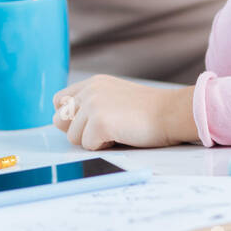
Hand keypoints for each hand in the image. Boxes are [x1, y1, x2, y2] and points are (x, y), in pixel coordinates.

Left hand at [51, 76, 197, 149]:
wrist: (171, 112)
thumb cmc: (148, 112)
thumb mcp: (115, 97)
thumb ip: (91, 104)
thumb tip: (64, 123)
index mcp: (92, 83)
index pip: (59, 101)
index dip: (69, 117)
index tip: (88, 123)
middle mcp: (89, 90)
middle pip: (60, 121)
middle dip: (78, 131)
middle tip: (104, 130)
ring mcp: (93, 105)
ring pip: (73, 137)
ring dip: (93, 140)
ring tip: (117, 131)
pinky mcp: (100, 122)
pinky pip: (88, 146)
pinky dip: (104, 147)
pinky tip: (121, 136)